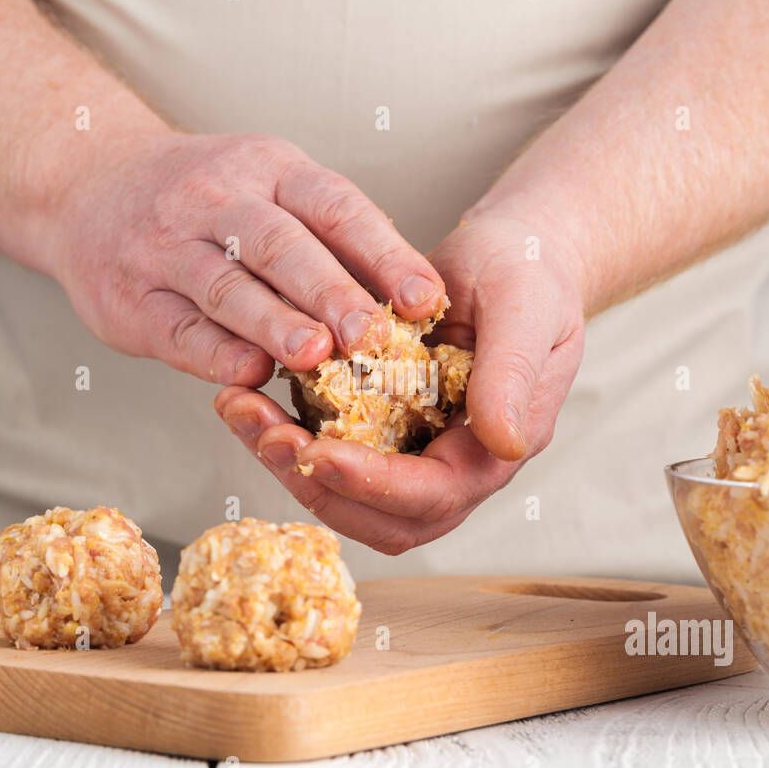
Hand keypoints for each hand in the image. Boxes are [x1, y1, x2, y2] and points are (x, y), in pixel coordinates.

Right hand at [51, 131, 446, 385]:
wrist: (88, 184)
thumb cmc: (208, 202)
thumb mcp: (271, 188)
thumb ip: (329, 240)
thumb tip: (412, 307)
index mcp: (270, 169)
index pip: (335, 206)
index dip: (383, 253)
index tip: (423, 299)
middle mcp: (216, 199)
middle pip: (281, 245)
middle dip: (330, 292)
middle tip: (371, 336)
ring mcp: (167, 247)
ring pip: (227, 286)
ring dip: (274, 324)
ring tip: (315, 357)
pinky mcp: (131, 298)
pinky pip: (178, 327)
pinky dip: (214, 353)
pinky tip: (248, 375)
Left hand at [214, 213, 585, 553]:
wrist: (509, 252)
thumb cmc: (528, 272)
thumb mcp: (526, 308)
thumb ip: (515, 373)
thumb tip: (504, 444)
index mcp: (494, 448)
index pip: (433, 495)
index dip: (374, 483)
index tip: (318, 452)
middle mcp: (453, 463)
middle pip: (381, 516)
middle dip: (316, 484)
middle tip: (262, 435)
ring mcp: (412, 449)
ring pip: (346, 493)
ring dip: (289, 463)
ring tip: (241, 411)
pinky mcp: (378, 426)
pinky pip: (328, 448)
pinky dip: (286, 432)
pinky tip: (250, 396)